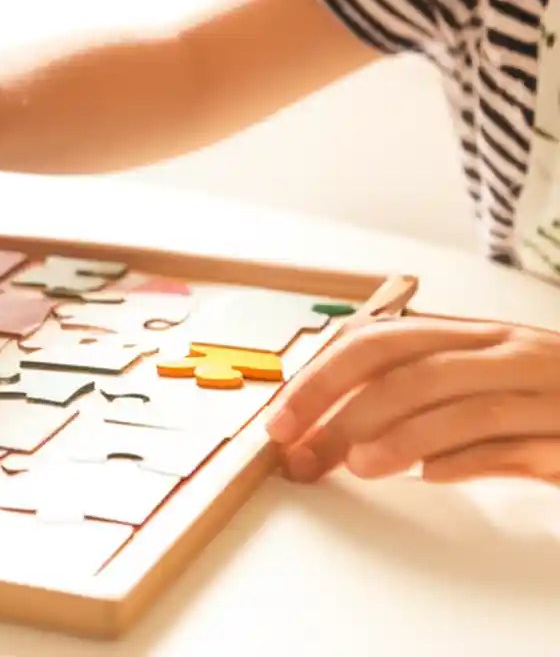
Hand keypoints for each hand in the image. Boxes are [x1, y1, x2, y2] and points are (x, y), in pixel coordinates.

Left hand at [265, 317, 559, 482]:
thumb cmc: (552, 401)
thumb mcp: (482, 387)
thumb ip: (421, 399)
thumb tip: (342, 429)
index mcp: (475, 337)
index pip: (380, 341)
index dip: (322, 376)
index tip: (281, 415)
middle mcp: (508, 354)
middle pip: (408, 369)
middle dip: (341, 406)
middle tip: (299, 447)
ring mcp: (545, 392)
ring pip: (459, 404)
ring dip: (398, 436)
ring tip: (356, 467)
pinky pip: (515, 444)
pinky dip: (469, 459)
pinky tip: (433, 476)